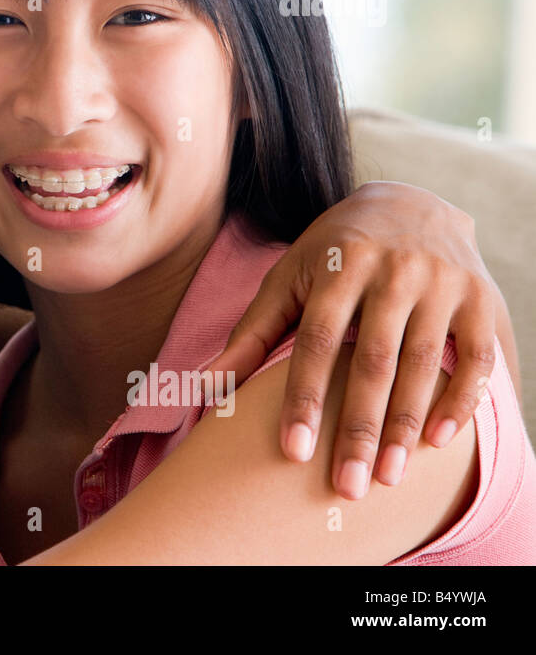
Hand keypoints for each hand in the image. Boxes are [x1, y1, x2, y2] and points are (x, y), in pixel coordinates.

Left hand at [206, 181, 499, 498]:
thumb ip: (252, 332)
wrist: (410, 200)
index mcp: (338, 266)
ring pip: (424, 365)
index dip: (304, 397)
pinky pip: (477, 358)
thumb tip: (206, 385)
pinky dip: (461, 401)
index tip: (293, 451)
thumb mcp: (288, 278)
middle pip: (372, 361)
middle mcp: (393, 272)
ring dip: (405, 427)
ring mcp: (442, 283)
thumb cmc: (333, 252)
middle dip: (357, 427)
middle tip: (345, 486)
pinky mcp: (481, 299)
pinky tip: (439, 443)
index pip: (316, 341)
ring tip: (386, 479)